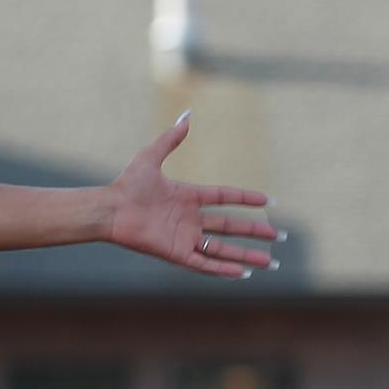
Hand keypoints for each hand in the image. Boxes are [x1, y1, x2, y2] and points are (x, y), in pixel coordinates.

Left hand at [106, 114, 279, 277]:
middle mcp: (189, 219)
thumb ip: (171, 138)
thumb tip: (187, 115)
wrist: (109, 209)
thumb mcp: (151, 156)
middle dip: (254, 232)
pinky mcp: (175, 253)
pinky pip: (203, 264)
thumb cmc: (127, 184)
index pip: (224, 198)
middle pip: (229, 226)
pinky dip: (222, 269)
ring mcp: (183, 237)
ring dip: (245, 255)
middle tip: (278, 235)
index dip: (245, 199)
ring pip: (221, 249)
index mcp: (187, 197)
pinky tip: (242, 273)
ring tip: (269, 261)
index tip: (268, 201)